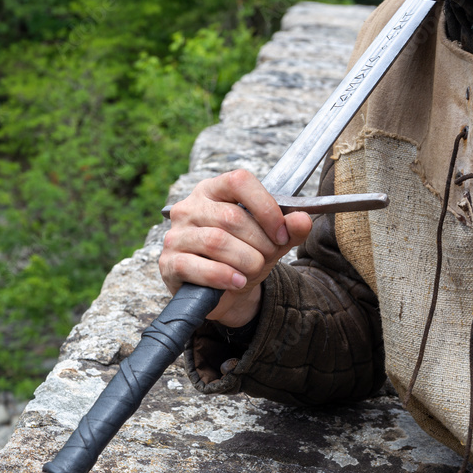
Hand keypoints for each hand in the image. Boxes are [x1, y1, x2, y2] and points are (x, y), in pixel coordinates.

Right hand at [159, 170, 312, 327]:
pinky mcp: (169, 263)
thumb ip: (288, 230)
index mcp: (213, 190)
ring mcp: (176, 235)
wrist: (224, 291)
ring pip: (216, 242)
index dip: (266, 207)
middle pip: (232, 217)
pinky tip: (237, 281)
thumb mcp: (271, 242)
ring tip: (254, 270)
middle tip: (268, 257)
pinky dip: (224, 276)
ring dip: (245, 260)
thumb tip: (303, 220)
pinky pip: (199, 267)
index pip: (239, 181)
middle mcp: (189, 207)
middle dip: (260, 242)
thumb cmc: (244, 257)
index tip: (281, 233)